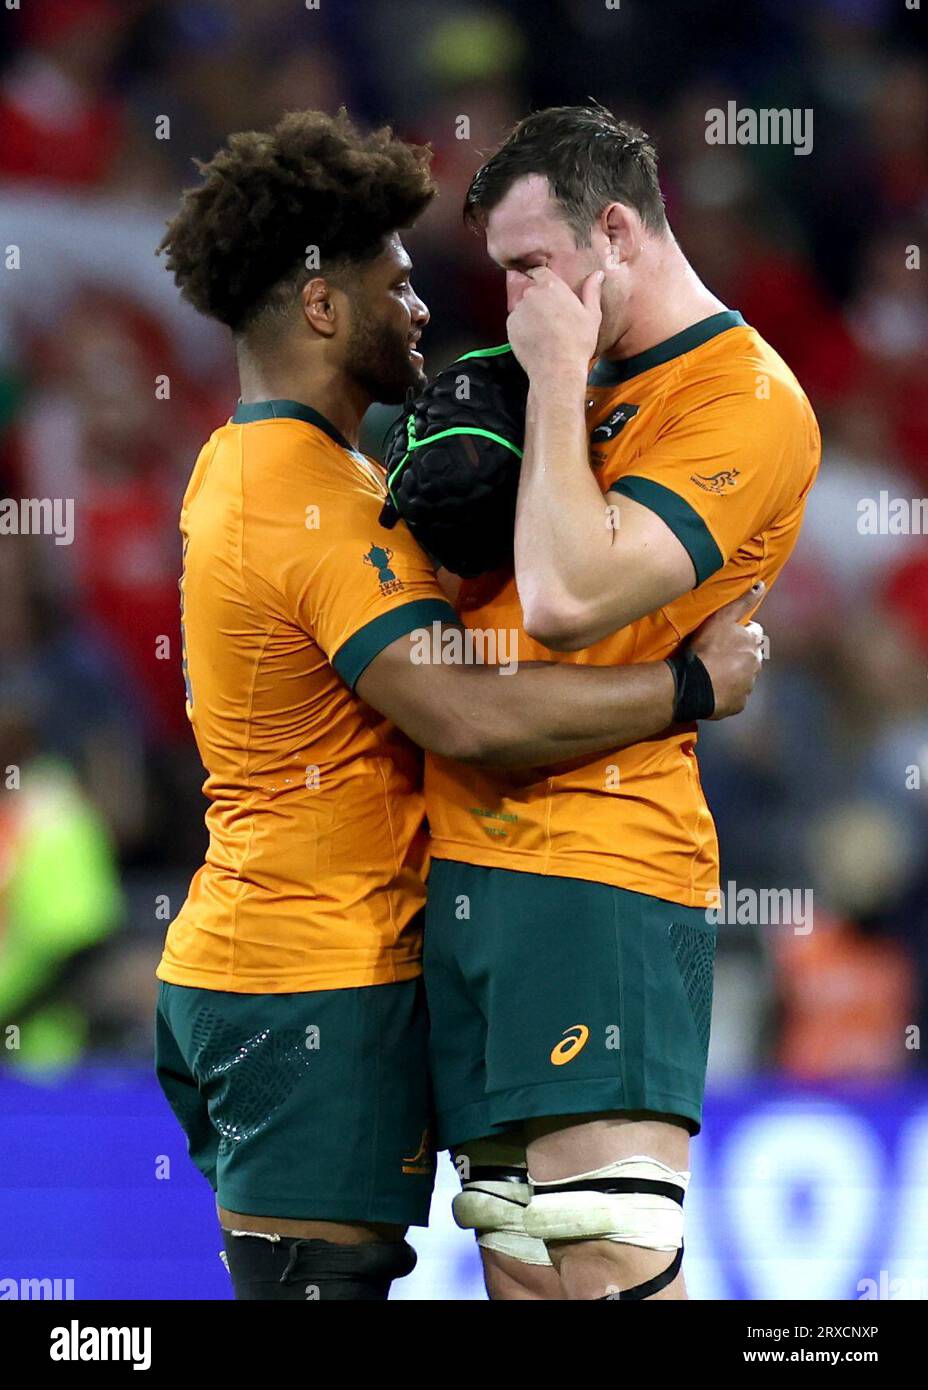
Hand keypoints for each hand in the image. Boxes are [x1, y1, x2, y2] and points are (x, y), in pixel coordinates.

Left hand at [506, 266, 602, 381]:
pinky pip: (516, 322)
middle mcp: (531, 294)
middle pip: (532, 291)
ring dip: (531, 315)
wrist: (557, 369)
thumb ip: (592, 291)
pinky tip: (536, 340)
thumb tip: (597, 274)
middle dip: (540, 301)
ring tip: (545, 332)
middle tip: (553, 318)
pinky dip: (523, 328)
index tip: (548, 288)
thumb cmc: (577, 342)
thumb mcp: (591, 315)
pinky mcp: (510, 326)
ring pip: (523, 307)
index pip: (540, 271)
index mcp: (551, 287)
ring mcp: (519, 310)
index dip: (543, 278)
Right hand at [688, 583, 765, 719]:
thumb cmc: (706, 648)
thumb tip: (761, 585)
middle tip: (719, 656)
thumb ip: (742, 602)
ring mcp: (748, 685)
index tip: (727, 637)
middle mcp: (755, 664)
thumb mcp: (722, 619)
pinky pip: (737, 696)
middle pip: (752, 656)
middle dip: (741, 655)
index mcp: (753, 643)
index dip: (742, 633)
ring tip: (715, 674)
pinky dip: (729, 692)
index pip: (755, 633)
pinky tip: (714, 689)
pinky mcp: (739, 703)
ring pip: (745, 676)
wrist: (694, 683)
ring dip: (735, 674)